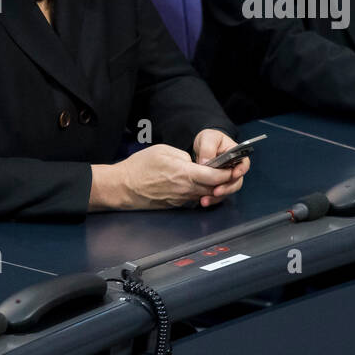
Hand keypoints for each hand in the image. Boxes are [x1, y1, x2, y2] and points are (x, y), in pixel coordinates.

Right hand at [90, 143, 237, 210]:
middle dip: (223, 181)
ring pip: (204, 195)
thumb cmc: (139, 167)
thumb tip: (193, 163)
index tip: (232, 167)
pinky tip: (196, 184)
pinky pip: (192, 198)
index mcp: (184, 174)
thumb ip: (183, 155)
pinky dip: (198, 192)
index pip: (214, 176)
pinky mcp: (174, 205)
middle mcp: (184, 189)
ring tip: (214, 177)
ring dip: (211, 188)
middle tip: (228, 172)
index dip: (226, 172)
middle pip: (213, 188)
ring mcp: (179, 199)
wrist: (122, 187)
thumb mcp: (163, 150)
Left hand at [192, 129, 249, 206]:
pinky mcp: (218, 184)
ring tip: (205, 200)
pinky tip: (203, 200)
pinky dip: (211, 198)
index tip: (233, 175)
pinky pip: (218, 194)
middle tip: (216, 192)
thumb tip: (206, 162)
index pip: (244, 164)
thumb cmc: (209, 139)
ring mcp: (226, 177)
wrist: (202, 146)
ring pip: (228, 190)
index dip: (240, 170)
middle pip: (237, 181)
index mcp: (236, 154)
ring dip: (218, 197)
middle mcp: (234, 168)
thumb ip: (208, 148)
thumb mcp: (208, 138)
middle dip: (227, 188)